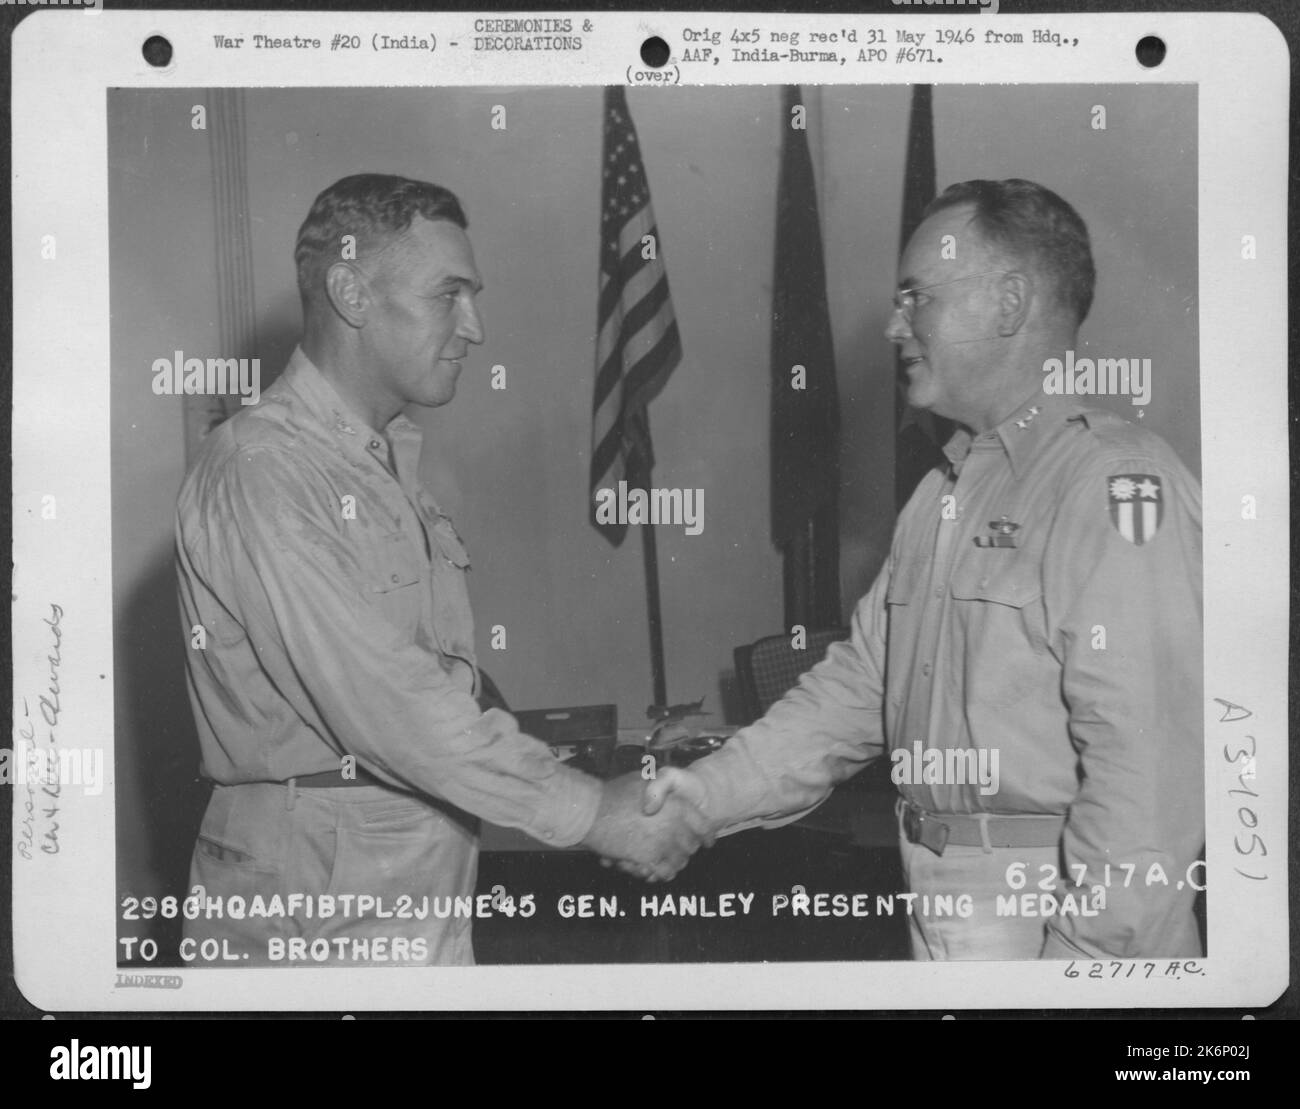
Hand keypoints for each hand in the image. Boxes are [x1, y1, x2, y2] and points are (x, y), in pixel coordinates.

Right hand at [581, 772, 712, 880]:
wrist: (592, 811)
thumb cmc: (614, 793)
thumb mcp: (644, 779)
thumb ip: (661, 787)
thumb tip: (668, 795)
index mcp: (678, 805)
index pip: (704, 826)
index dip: (707, 835)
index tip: (707, 841)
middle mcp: (675, 825)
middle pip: (691, 846)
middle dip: (688, 850)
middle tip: (682, 852)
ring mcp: (662, 843)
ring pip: (679, 861)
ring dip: (675, 863)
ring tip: (669, 864)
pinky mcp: (647, 858)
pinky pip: (663, 872)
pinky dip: (662, 874)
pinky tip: (655, 872)